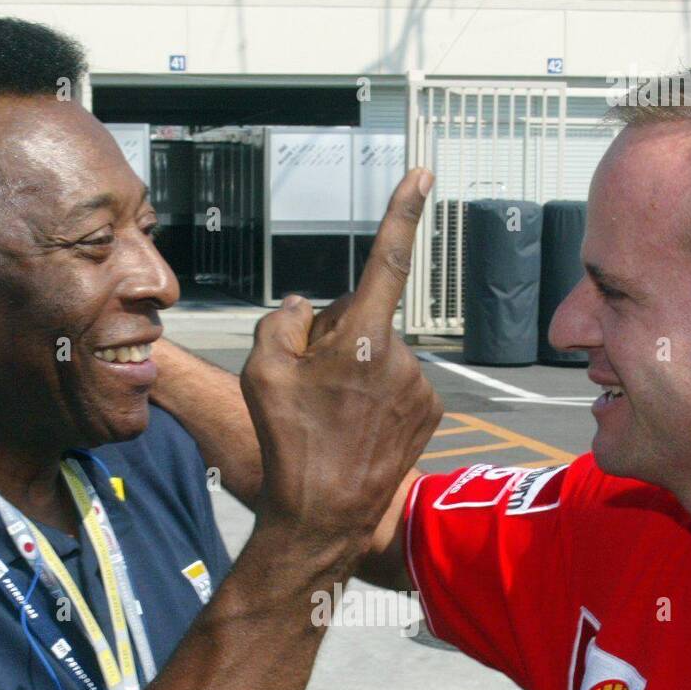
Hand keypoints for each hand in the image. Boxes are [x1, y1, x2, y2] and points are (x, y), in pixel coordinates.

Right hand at [240, 168, 443, 549]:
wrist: (325, 515)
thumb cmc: (290, 445)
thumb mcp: (261, 371)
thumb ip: (280, 322)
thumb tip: (305, 309)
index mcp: (362, 336)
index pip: (386, 259)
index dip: (404, 210)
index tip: (423, 174)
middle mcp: (401, 355)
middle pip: (362, 319)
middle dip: (337, 337)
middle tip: (311, 388)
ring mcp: (420, 386)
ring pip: (380, 354)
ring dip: (356, 371)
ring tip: (332, 416)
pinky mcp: (429, 412)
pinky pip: (396, 383)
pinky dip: (376, 395)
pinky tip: (354, 428)